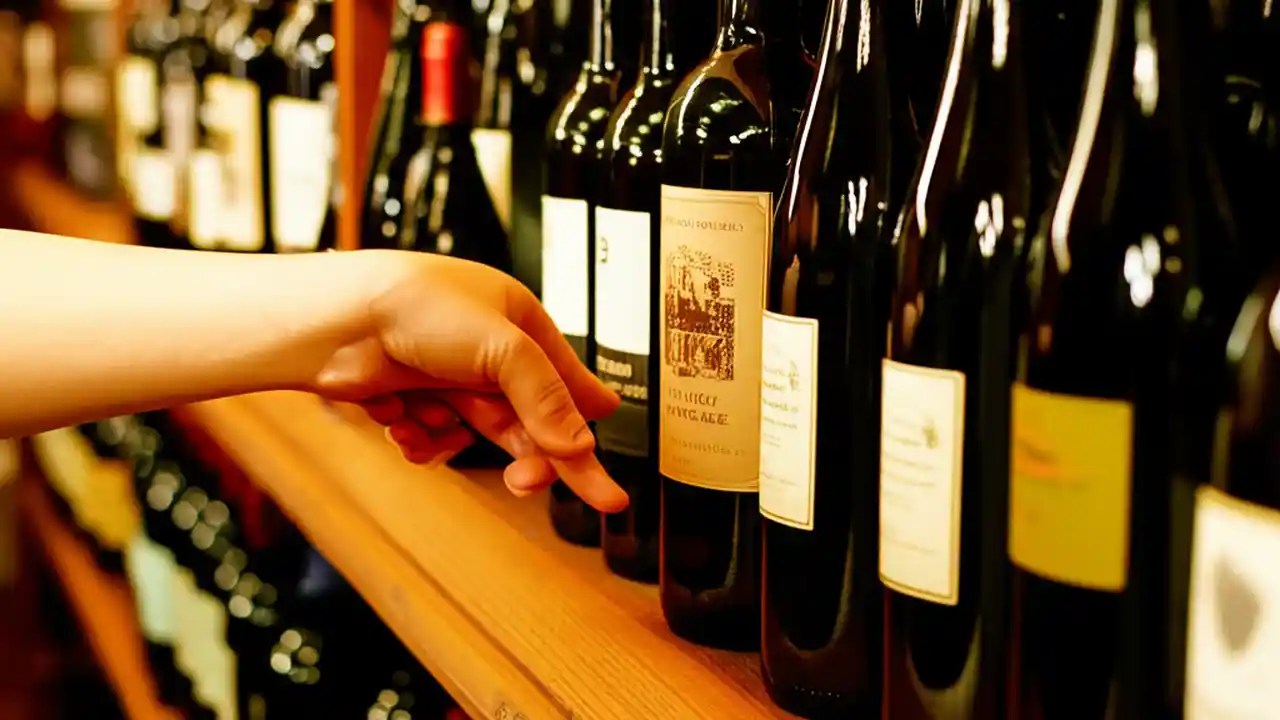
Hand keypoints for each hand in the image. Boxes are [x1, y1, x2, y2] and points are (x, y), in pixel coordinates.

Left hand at [310, 252, 626, 511]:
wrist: (334, 316)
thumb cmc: (418, 303)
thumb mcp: (503, 347)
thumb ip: (547, 398)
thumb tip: (580, 446)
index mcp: (522, 326)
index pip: (569, 392)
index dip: (584, 438)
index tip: (608, 493)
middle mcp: (488, 354)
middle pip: (525, 424)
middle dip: (522, 455)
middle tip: (524, 483)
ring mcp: (449, 378)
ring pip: (474, 437)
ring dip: (452, 437)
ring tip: (426, 421)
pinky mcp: (412, 400)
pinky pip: (434, 440)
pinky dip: (419, 438)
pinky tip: (400, 422)